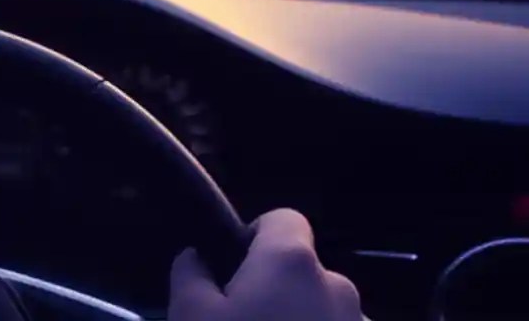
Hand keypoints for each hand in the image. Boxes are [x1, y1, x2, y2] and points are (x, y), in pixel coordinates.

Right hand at [169, 208, 361, 319]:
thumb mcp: (190, 317)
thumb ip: (190, 275)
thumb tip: (196, 257)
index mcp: (292, 262)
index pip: (283, 218)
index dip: (255, 236)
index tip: (233, 269)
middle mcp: (338, 285)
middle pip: (302, 270)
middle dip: (276, 289)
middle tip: (244, 320)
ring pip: (322, 309)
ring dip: (301, 318)